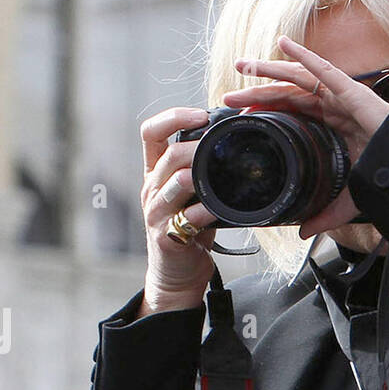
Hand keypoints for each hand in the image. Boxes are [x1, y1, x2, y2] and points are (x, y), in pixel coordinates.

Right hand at [139, 106, 216, 315]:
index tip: (201, 114)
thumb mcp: (193, 194)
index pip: (151, 132)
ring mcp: (156, 213)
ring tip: (220, 171)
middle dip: (198, 145)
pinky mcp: (167, 237)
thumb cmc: (189, 230)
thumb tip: (237, 143)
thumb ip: (205, 171)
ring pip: (174, 182)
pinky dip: (207, 211)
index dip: (174, 116)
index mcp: (155, 173)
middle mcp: (151, 189)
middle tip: (222, 144)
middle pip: (169, 155)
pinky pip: (187, 218)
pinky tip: (221, 209)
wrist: (177, 275)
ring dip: (199, 173)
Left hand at [222, 34, 388, 238]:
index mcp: (331, 124)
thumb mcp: (347, 198)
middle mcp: (333, 106)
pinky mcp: (352, 91)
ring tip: (243, 65)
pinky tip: (283, 44)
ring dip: (269, 70)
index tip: (242, 115)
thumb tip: (302, 235)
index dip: (267, 111)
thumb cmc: (385, 175)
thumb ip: (324, 214)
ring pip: (298, 78)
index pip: (291, 112)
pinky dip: (303, 56)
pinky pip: (322, 70)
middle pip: (287, 94)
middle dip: (256, 92)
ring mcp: (342, 96)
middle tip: (228, 95)